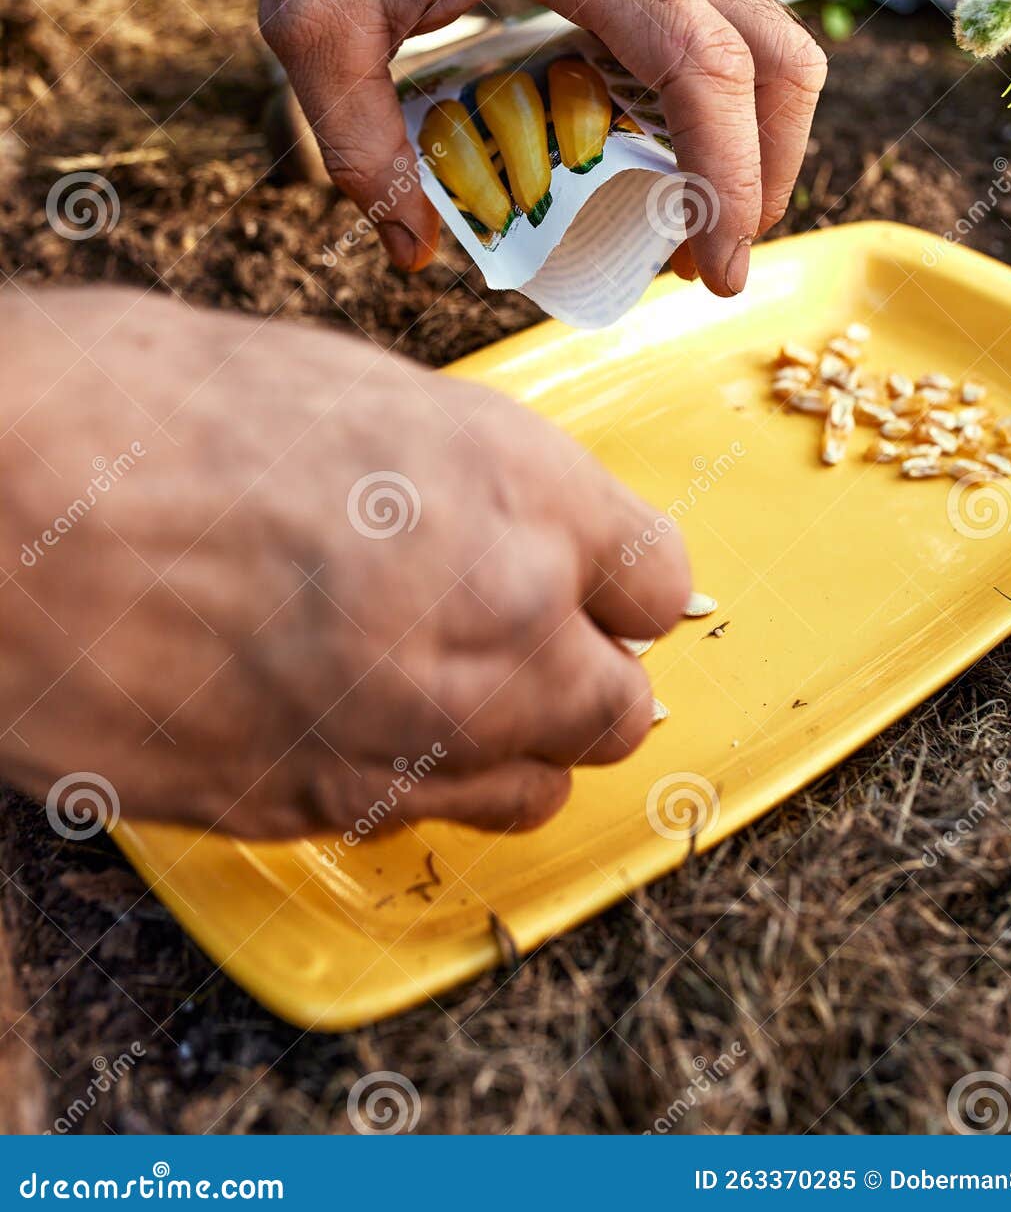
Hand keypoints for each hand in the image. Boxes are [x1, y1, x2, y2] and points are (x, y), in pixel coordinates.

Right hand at [1, 290, 689, 837]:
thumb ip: (463, 475)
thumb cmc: (150, 408)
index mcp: (522, 495)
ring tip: (448, 693)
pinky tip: (360, 724)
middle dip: (585, 670)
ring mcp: (414, 737)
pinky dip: (420, 784)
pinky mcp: (321, 812)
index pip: (659, 579)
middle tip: (527, 639)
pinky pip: (426, 820)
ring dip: (517, 744)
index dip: (621, 577)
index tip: (595, 577)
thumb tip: (498, 517)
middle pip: (619, 702)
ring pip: (540, 784)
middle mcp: (498, 628)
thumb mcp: (350, 391)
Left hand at [29, 0, 825, 295]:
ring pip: (764, 39)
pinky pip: (717, 24)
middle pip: (772, 59)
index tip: (718, 268)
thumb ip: (356, 139)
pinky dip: (712, 101)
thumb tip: (414, 249)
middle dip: (762, 175)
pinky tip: (648, 153)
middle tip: (707, 266)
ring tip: (688, 221)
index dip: (728, 176)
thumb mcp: (313, 18)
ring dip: (750, 139)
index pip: (703, 66)